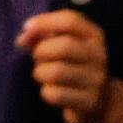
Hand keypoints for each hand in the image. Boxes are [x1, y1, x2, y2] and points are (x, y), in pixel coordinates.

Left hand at [16, 7, 116, 122]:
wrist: (100, 101)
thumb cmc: (73, 67)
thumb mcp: (63, 47)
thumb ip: (42, 37)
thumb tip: (23, 38)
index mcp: (94, 36)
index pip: (71, 20)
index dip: (45, 22)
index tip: (26, 27)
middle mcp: (98, 55)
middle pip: (64, 46)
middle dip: (41, 51)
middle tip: (37, 58)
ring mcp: (95, 79)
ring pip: (56, 72)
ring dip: (41, 73)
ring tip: (44, 75)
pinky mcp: (88, 101)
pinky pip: (56, 94)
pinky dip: (46, 92)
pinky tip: (51, 91)